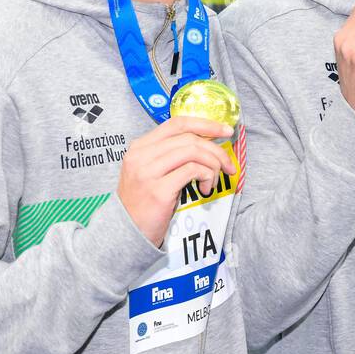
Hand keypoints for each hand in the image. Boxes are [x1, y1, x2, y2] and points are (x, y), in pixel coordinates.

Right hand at [117, 117, 236, 245]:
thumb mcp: (152, 170)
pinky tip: (205, 189)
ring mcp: (148, 172)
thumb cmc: (145, 200)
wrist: (126, 231)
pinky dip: (207, 176)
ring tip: (213, 180)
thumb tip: (208, 140)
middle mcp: (141, 155)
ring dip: (213, 165)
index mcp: (140, 146)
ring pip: (194, 152)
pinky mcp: (158, 191)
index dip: (206, 124)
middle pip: (190, 138)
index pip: (178, 123)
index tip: (226, 131)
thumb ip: (172, 153)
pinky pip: (193, 171)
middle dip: (216, 150)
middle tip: (228, 165)